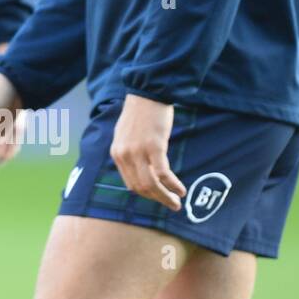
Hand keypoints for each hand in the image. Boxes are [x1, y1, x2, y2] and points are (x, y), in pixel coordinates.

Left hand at [110, 94, 185, 211]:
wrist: (148, 93)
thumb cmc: (141, 113)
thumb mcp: (126, 134)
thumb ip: (129, 152)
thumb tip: (140, 169)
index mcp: (117, 153)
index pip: (130, 183)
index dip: (146, 194)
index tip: (158, 198)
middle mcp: (124, 155)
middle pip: (140, 187)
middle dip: (157, 199)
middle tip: (171, 205)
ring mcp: (138, 151)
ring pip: (151, 184)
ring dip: (165, 197)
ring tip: (177, 202)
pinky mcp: (153, 147)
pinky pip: (163, 174)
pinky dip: (173, 185)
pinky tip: (181, 190)